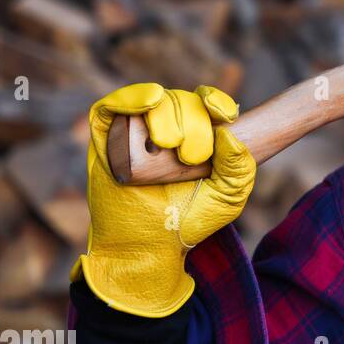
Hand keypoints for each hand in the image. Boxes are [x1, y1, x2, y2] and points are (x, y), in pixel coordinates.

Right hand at [70, 83, 256, 317]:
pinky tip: (149, 102)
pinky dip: (131, 98)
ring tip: (167, 146)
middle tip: (190, 157)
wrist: (148, 245)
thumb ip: (239, 166)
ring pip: (153, 101)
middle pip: (182, 101)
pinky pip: (112, 107)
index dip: (215, 101)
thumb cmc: (190, 221)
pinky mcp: (105, 139)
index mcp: (198, 137)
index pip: (208, 103)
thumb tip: (228, 132)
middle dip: (192, 123)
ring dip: (166, 117)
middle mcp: (167, 130)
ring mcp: (136, 133)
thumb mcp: (227, 197)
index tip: (223, 114)